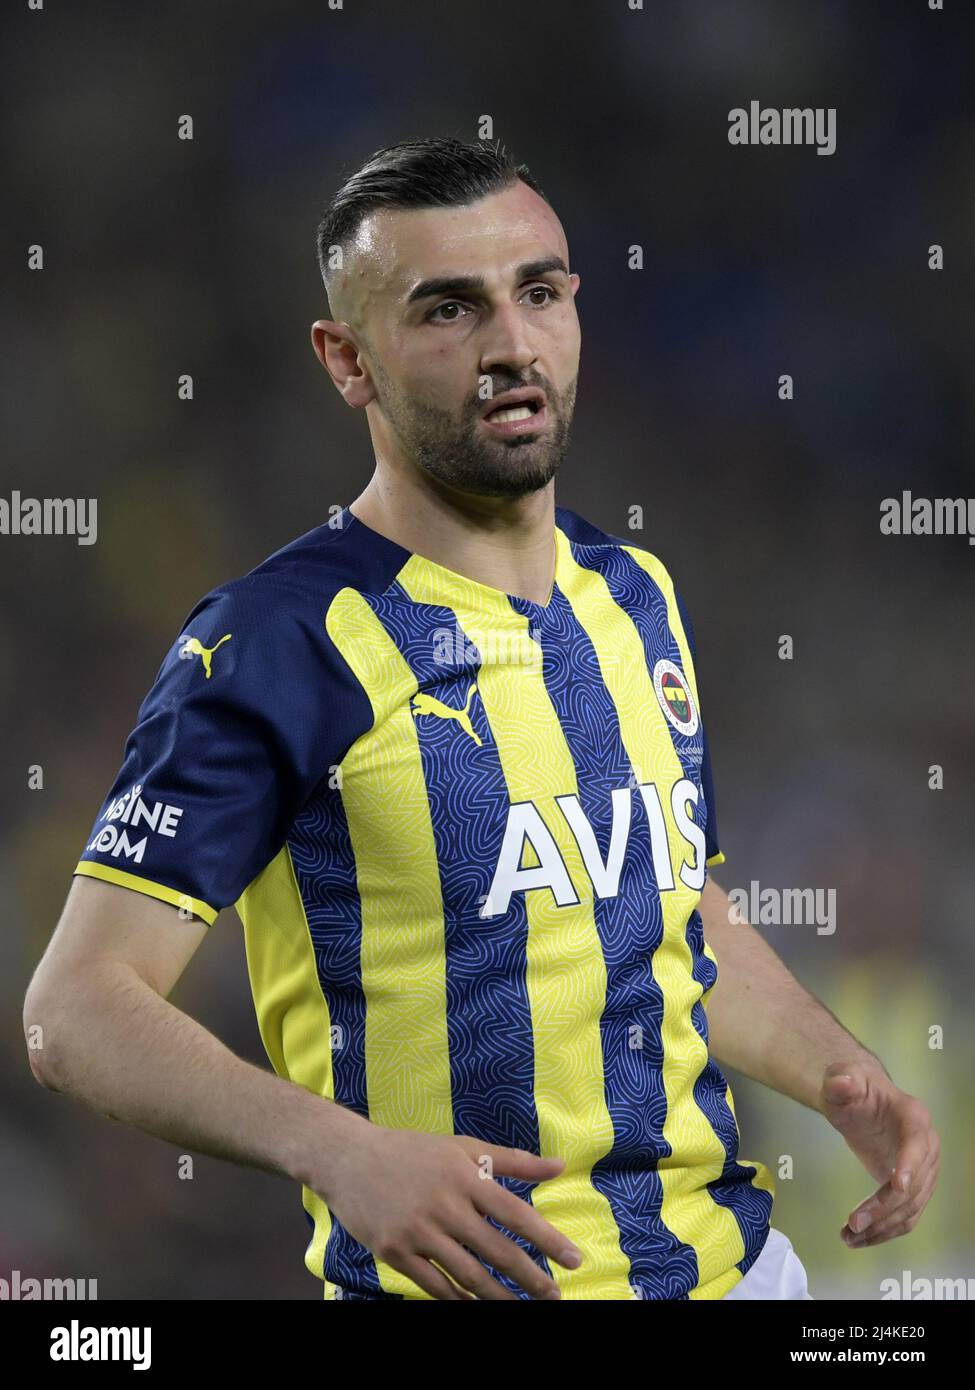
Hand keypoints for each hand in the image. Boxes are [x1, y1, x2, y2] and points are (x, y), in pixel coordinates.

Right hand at [316, 1122, 582, 1298]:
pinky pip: (434, 1285)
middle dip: (531, 1279)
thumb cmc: (413, 1151)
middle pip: (497, 1251)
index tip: (574, 1260)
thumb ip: (514, 1160)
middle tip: (554, 1296)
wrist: (350, 1159)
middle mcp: (444, 1205)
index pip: (516, 1213)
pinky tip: (476, 1305)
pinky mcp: (395, 1252)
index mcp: (464, 1176)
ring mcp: (418, 1232)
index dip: (547, 1240)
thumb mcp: (463, 1146)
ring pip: (468, 1275)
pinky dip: (458, 1299)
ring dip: (499, 1297)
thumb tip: (559, 1166)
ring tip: (521, 1307)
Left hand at [819, 1061, 939, 1248]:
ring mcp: (924, 1171)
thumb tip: (842, 1082)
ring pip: (910, 1207)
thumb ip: (841, 1081)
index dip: (908, 1164)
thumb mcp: (842, 1079)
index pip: (916, 1143)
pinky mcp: (914, 1189)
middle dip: (884, 1206)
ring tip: (849, 1236)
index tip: (895, 1185)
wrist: (862, 1101)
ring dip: (882, 1226)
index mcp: (914, 1116)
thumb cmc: (853, 1089)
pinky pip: (905, 1215)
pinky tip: (859, 1238)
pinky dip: (884, 1230)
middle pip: (913, 1184)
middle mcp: (927, 1146)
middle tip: (853, 1222)